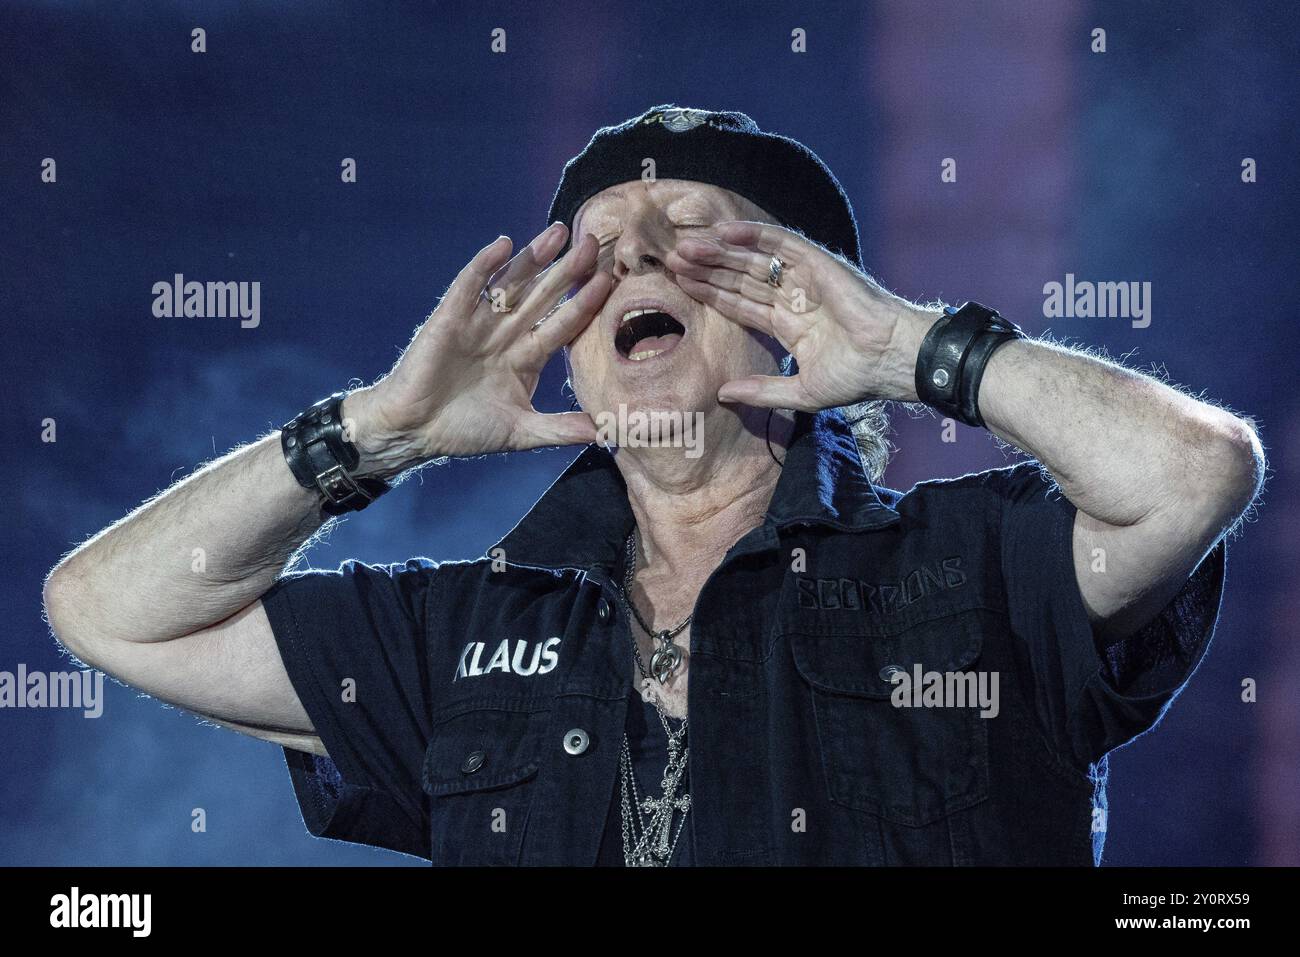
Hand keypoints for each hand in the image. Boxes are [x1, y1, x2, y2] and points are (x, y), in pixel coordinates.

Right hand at [345, 223, 611, 469]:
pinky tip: (505, 244)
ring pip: (512, 283)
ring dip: (534, 257)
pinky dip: (485, 264)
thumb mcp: (522, 432)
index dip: (585, 302)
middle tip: (594, 242)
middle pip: (544, 295)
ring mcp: (479, 322)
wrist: (415, 431)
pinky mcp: (450, 317)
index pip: (564, 323)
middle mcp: (507, 333)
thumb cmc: (465, 431)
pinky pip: (470, 285)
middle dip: (568, 270)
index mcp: (527, 357)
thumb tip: (606, 433)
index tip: (610, 280)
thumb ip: (561, 429)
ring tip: (559, 232)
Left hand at [665, 221, 936, 408]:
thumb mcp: (801, 393)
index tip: (679, 286)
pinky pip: (781, 242)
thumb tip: (722, 394)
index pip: (740, 303)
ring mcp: (805, 277)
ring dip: (720, 251)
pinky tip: (723, 231)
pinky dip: (753, 233)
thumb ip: (761, 391)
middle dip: (706, 269)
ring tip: (686, 247)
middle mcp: (793, 296)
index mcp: (789, 323)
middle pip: (740, 277)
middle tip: (671, 260)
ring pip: (754, 258)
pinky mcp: (818, 262)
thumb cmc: (856, 377)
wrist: (889, 360)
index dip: (710, 294)